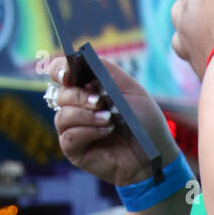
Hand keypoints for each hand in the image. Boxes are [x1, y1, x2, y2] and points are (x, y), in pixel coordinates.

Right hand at [48, 56, 181, 186]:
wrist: (154, 155)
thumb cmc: (145, 123)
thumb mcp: (130, 89)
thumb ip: (105, 71)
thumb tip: (79, 58)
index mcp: (87, 89)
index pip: (60, 73)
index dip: (59, 70)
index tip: (68, 74)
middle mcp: (77, 108)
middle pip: (60, 94)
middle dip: (79, 96)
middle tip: (100, 102)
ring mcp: (74, 130)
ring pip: (62, 115)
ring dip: (85, 115)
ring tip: (109, 119)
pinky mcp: (75, 151)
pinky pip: (68, 137)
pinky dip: (86, 131)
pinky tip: (106, 131)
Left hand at [171, 0, 213, 80]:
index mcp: (188, 2)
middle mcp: (184, 25)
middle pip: (184, 5)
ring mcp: (190, 49)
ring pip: (185, 31)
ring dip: (192, 25)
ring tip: (208, 24)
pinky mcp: (200, 70)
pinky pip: (194, 55)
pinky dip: (197, 49)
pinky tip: (207, 49)